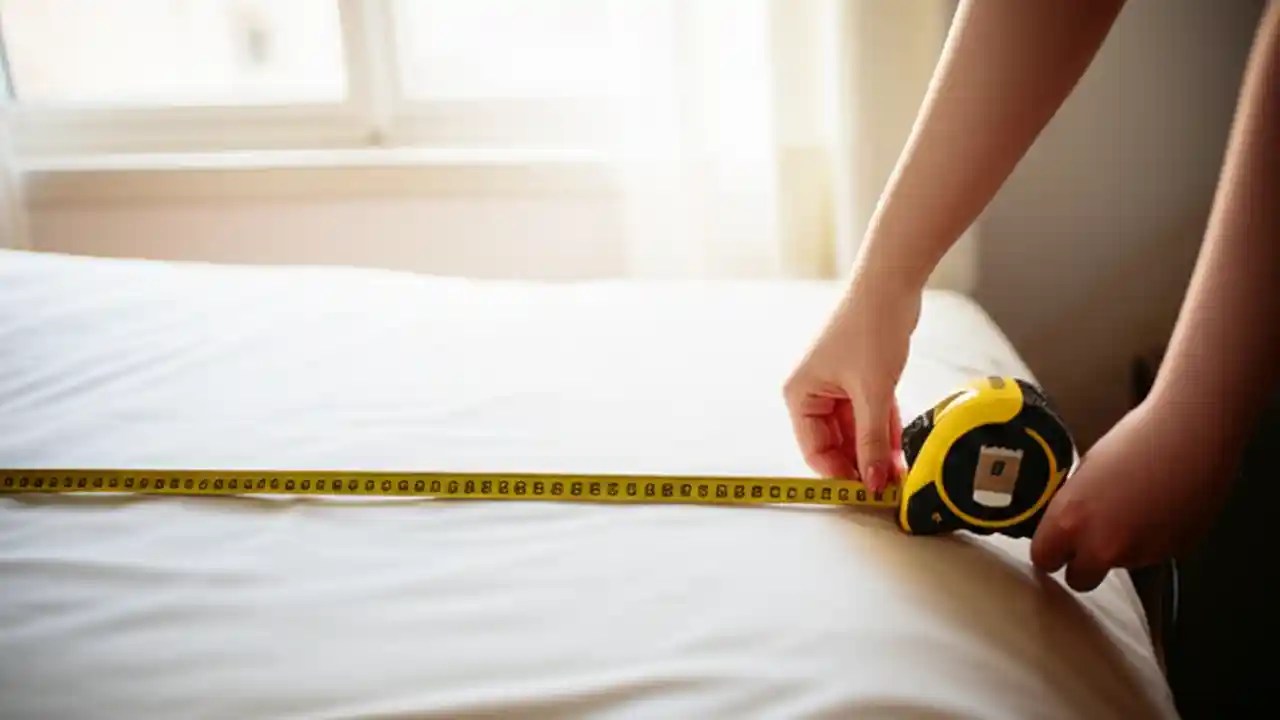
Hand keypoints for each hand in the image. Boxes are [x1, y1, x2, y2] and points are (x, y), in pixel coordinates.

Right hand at [783, 271, 921, 491]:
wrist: (890, 284)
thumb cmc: (869, 329)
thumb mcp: (873, 393)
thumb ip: (872, 442)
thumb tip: (875, 483)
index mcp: (801, 395)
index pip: (814, 450)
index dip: (839, 474)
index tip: (867, 494)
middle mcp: (814, 393)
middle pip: (835, 444)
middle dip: (862, 464)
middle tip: (889, 487)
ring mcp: (838, 386)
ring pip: (856, 431)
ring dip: (877, 450)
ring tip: (901, 472)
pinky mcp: (861, 379)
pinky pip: (871, 415)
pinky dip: (884, 430)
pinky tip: (902, 449)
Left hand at [1030, 396, 1234, 591]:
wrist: (1191, 434)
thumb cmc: (1134, 440)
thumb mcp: (1084, 472)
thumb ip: (1072, 507)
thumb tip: (1067, 524)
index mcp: (1070, 523)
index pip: (1044, 560)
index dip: (1050, 552)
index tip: (1056, 544)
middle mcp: (1103, 547)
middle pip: (1079, 580)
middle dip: (1082, 564)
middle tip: (1090, 539)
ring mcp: (1141, 555)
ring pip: (1119, 565)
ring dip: (1121, 548)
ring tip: (1135, 508)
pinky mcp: (1174, 553)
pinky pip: (1152, 555)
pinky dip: (1152, 540)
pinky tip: (1160, 509)